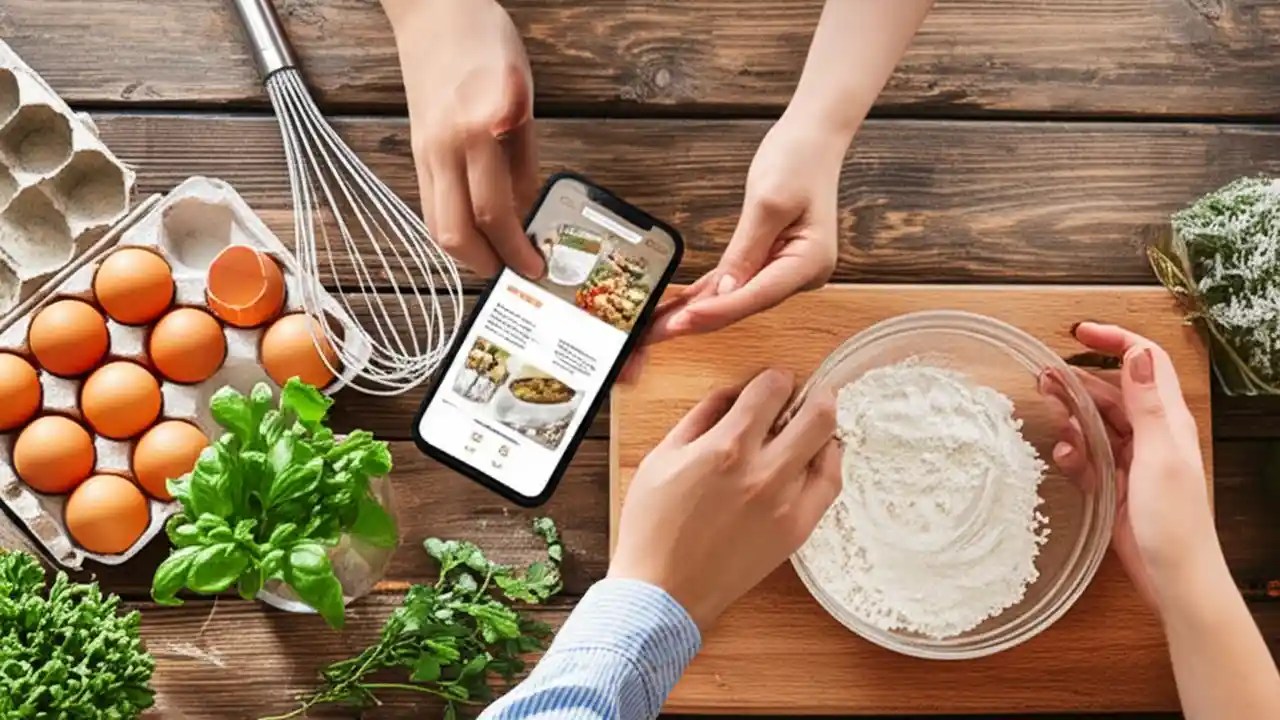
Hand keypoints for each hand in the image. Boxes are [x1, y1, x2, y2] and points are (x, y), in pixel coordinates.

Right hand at [384, 0, 543, 277]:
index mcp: (475, 132)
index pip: (495, 211)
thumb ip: (524, 157)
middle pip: (455, 231)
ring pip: (436, 224)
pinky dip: (453, 227)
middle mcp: (442, 148)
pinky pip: (430, 204)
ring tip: (498, 258)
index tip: (536, 267)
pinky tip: (476, 230)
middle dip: (487, 263)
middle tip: (515, 273)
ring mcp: (424, 152)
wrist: (433, 10)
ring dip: (467, 252)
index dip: (516, 248)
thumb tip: (528, 208)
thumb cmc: (483, 42)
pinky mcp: (416, 151)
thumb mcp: (523, 97)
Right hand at [610, 369, 840, 629]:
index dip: (775, 377)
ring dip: (821, 427)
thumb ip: (701, 417)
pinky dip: (828, 462)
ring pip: (828, 445)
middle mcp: (762, 471)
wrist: (663, 592)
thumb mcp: (662, 456)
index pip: (771, 389)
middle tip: (805, 394)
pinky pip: (829, 484)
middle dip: (814, 393)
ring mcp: (785, 503)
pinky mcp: (797, 529)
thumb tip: (733, 392)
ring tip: (808, 426)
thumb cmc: (653, 526)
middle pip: (817, 412)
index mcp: (725, 447)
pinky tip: (815, 457)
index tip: (773, 381)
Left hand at [646, 117, 845, 341]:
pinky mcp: (770, 260)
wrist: (813, 137)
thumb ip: (746, 251)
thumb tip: (724, 292)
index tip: (681, 323)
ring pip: (735, 298)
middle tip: (655, 335)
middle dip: (698, 319)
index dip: (716, 311)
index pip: (756, 296)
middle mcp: (801, 274)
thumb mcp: (768, 203)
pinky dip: (707, 293)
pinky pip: (734, 282)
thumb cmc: (799, 160)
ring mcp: (785, 269)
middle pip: (743, 304)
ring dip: (697, 311)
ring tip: (657, 328)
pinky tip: (679, 307)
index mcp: (809, 263)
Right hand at [1043, 323, 1220, 609]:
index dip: (1116, 341)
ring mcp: (1132, 459)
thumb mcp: (1160, 456)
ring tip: (1046, 408)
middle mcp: (1152, 434)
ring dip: (1071, 413)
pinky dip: (1073, 451)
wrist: (1173, 578)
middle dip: (1079, 379)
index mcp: (1169, 421)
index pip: (1146, 362)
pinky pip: (1088, 457)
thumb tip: (1138, 355)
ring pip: (1096, 422)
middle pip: (1113, 391)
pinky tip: (1062, 455)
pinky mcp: (1115, 483)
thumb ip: (1149, 405)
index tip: (1078, 333)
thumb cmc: (1175, 522)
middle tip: (1043, 377)